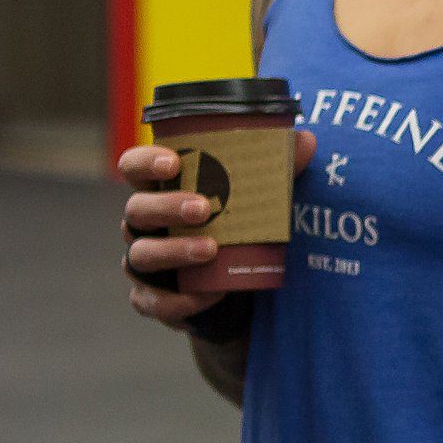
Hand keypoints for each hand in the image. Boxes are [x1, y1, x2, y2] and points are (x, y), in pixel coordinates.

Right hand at [118, 131, 307, 323]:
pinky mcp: (152, 298)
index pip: (134, 167)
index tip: (173, 163)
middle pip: (137, 210)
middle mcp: (144, 224)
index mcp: (160, 191)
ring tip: (211, 250)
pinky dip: (179, 300)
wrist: (237, 292)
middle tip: (203, 208)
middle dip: (166, 207)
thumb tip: (307, 141)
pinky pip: (153, 301)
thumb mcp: (258, 201)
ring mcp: (145, 262)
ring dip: (174, 251)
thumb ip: (277, 171)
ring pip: (141, 255)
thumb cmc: (236, 231)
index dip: (145, 162)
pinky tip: (209, 294)